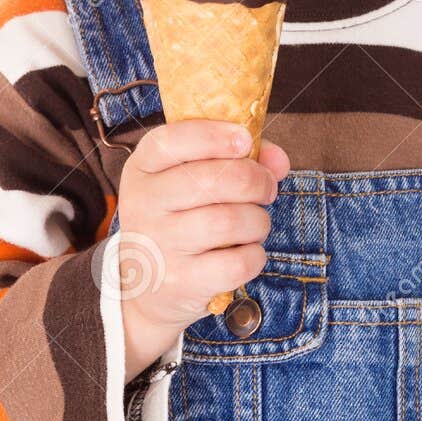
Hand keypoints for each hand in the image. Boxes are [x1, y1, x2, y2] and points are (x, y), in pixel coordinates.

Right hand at [112, 120, 290, 377]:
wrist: (146, 285)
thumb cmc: (180, 219)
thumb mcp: (190, 180)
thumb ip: (236, 159)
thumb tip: (279, 161)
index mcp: (142, 169)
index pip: (170, 141)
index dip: (213, 135)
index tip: (245, 140)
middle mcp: (144, 204)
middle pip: (211, 180)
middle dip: (255, 180)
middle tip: (267, 189)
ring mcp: (160, 246)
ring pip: (229, 221)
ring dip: (258, 221)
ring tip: (255, 224)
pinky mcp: (180, 283)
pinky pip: (236, 263)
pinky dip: (255, 256)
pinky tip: (247, 253)